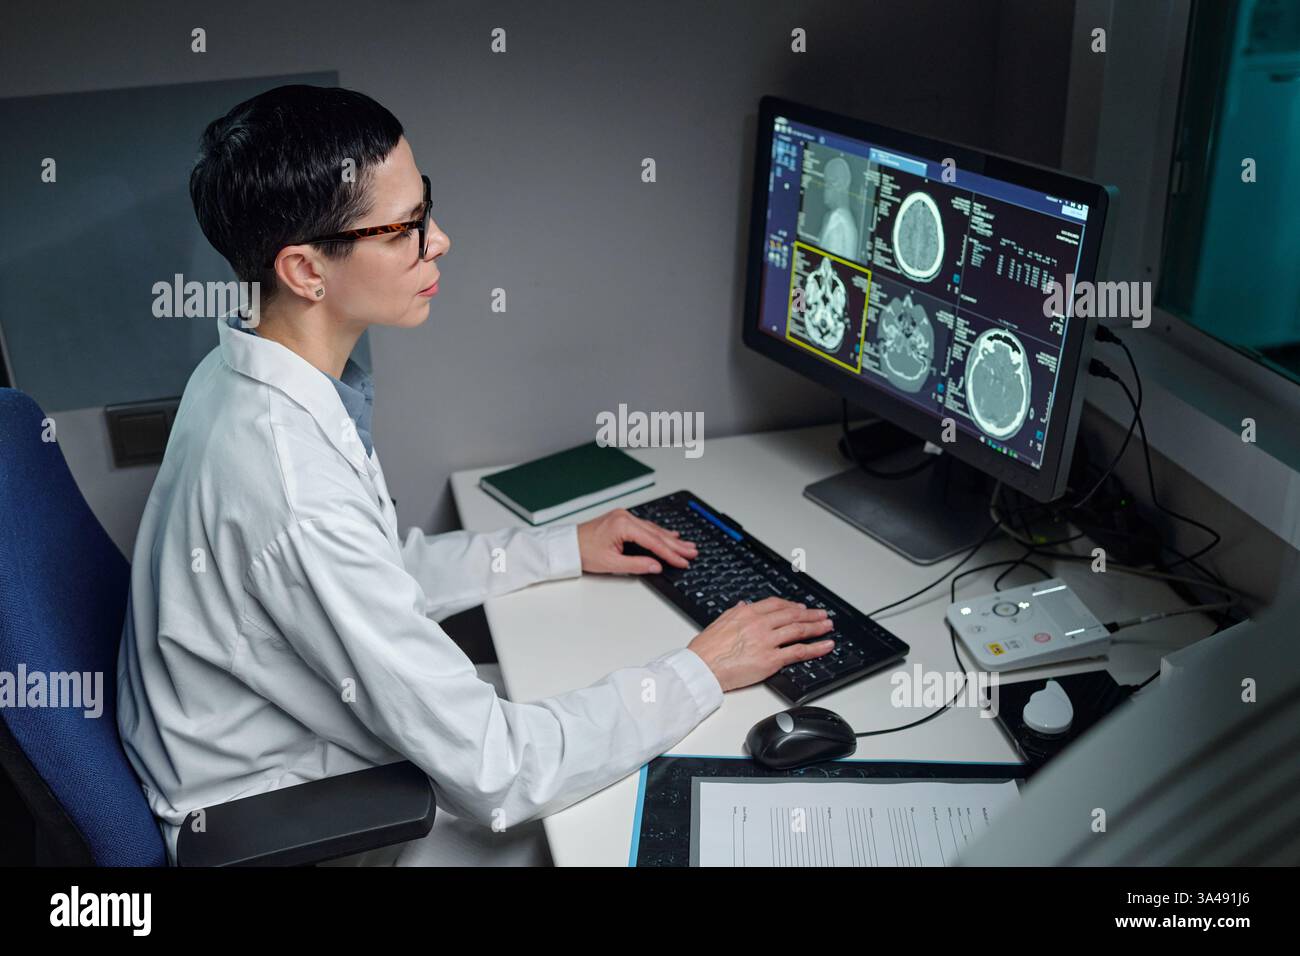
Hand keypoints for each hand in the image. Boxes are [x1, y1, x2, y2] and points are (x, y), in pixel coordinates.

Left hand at [575, 508, 697, 574]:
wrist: (567, 546)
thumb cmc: (584, 552)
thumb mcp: (611, 563)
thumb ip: (637, 564)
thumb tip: (656, 566)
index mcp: (623, 525)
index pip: (654, 541)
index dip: (670, 554)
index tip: (683, 561)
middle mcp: (625, 517)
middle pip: (657, 533)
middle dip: (676, 545)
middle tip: (692, 552)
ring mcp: (624, 517)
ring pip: (653, 529)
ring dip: (670, 539)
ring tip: (687, 546)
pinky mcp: (622, 520)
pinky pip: (645, 527)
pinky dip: (659, 533)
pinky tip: (670, 535)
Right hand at [687, 597, 834, 692]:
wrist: (701, 667)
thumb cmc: (706, 649)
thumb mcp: (719, 622)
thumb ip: (735, 613)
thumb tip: (744, 606)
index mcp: (746, 613)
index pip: (775, 604)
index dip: (791, 605)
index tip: (800, 608)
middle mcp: (759, 624)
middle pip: (792, 615)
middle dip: (810, 615)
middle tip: (822, 615)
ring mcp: (767, 641)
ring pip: (799, 630)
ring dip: (817, 627)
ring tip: (828, 626)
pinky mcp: (771, 659)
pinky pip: (799, 652)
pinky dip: (816, 648)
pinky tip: (826, 645)